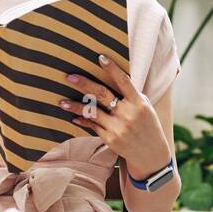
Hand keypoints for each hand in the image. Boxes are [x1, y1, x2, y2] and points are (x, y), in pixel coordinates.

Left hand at [60, 54, 171, 179]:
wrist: (151, 154)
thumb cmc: (147, 125)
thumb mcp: (145, 107)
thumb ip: (131, 94)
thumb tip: (113, 76)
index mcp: (139, 103)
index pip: (124, 81)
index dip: (112, 68)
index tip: (100, 57)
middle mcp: (128, 114)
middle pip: (102, 94)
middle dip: (84, 84)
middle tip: (69, 76)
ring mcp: (118, 127)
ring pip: (92, 112)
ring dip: (75, 106)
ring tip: (61, 102)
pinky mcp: (110, 139)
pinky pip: (93, 125)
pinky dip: (83, 120)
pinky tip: (74, 116)